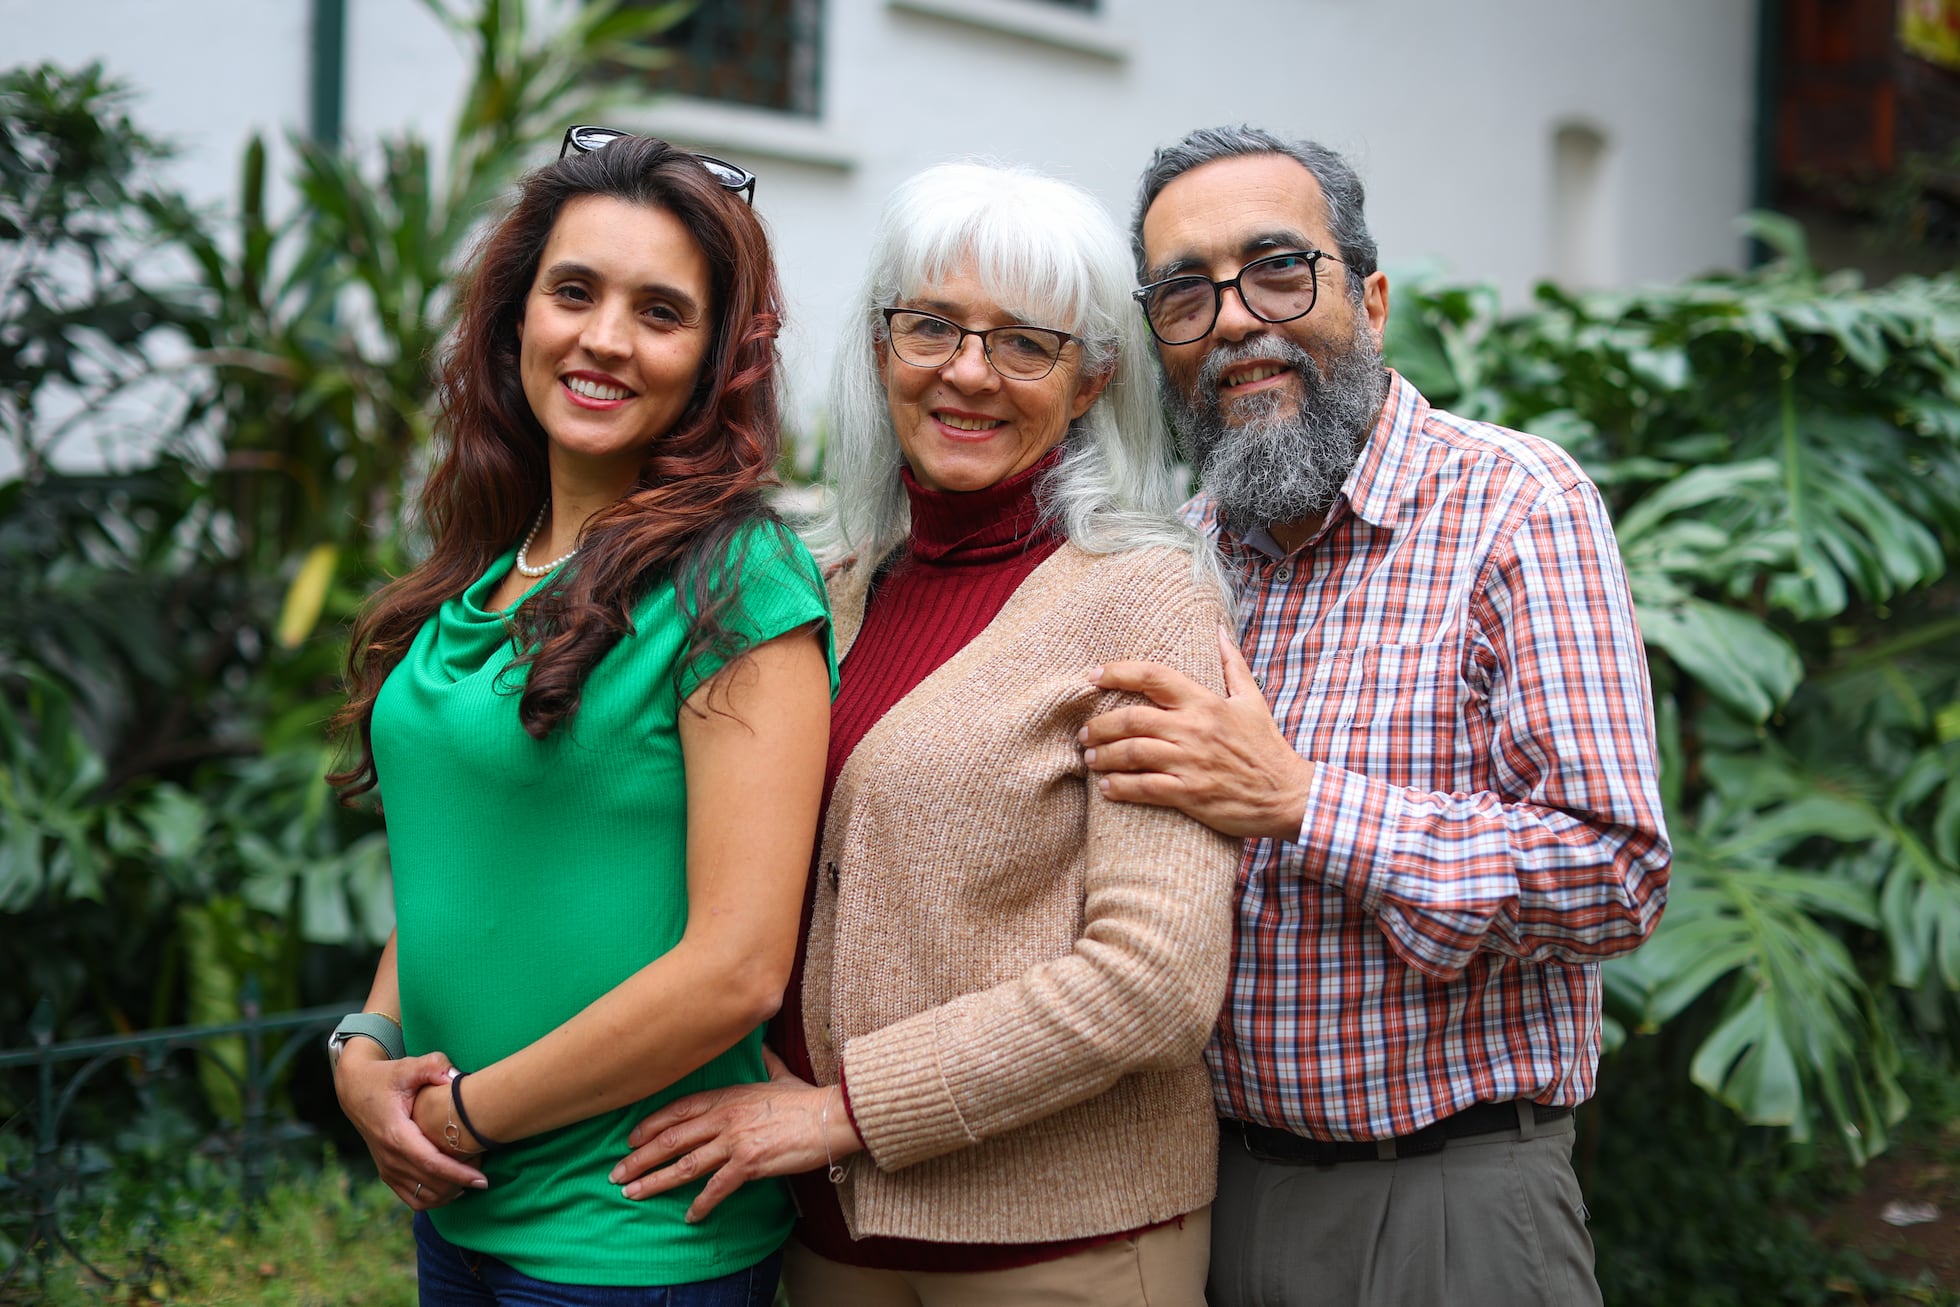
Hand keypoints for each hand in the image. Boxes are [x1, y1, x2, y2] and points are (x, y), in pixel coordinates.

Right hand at [334, 1046, 486, 1210]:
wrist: (354, 1091)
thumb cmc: (385, 1078)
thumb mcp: (406, 1067)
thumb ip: (431, 1066)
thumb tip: (454, 1076)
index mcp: (396, 1134)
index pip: (431, 1163)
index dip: (458, 1173)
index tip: (482, 1179)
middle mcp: (390, 1157)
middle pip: (430, 1184)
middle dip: (460, 1184)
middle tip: (484, 1176)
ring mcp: (387, 1168)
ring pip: (421, 1197)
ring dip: (448, 1193)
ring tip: (471, 1181)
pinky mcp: (387, 1173)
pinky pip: (411, 1198)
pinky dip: (433, 1199)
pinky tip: (453, 1189)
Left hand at [610, 1047, 861, 1222]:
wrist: (832, 1117)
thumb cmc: (808, 1099)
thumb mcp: (780, 1075)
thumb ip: (765, 1063)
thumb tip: (763, 1048)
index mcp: (728, 1095)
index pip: (679, 1109)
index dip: (651, 1125)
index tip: (631, 1139)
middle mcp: (725, 1117)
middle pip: (672, 1138)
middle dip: (640, 1157)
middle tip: (617, 1173)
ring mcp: (735, 1140)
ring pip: (685, 1164)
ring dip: (655, 1181)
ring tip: (634, 1193)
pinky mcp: (749, 1163)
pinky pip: (717, 1187)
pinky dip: (701, 1204)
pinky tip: (689, 1216)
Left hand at [1080, 626, 1315, 840]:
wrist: (1289, 795)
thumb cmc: (1267, 747)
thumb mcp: (1253, 701)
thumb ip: (1233, 664)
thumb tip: (1219, 629)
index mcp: (1206, 703)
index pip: (1154, 676)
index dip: (1118, 672)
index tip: (1092, 675)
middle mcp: (1195, 729)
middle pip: (1133, 718)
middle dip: (1101, 725)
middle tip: (1084, 732)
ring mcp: (1192, 763)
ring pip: (1134, 753)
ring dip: (1105, 756)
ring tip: (1090, 759)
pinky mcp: (1192, 794)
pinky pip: (1146, 788)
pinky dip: (1121, 787)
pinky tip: (1107, 788)